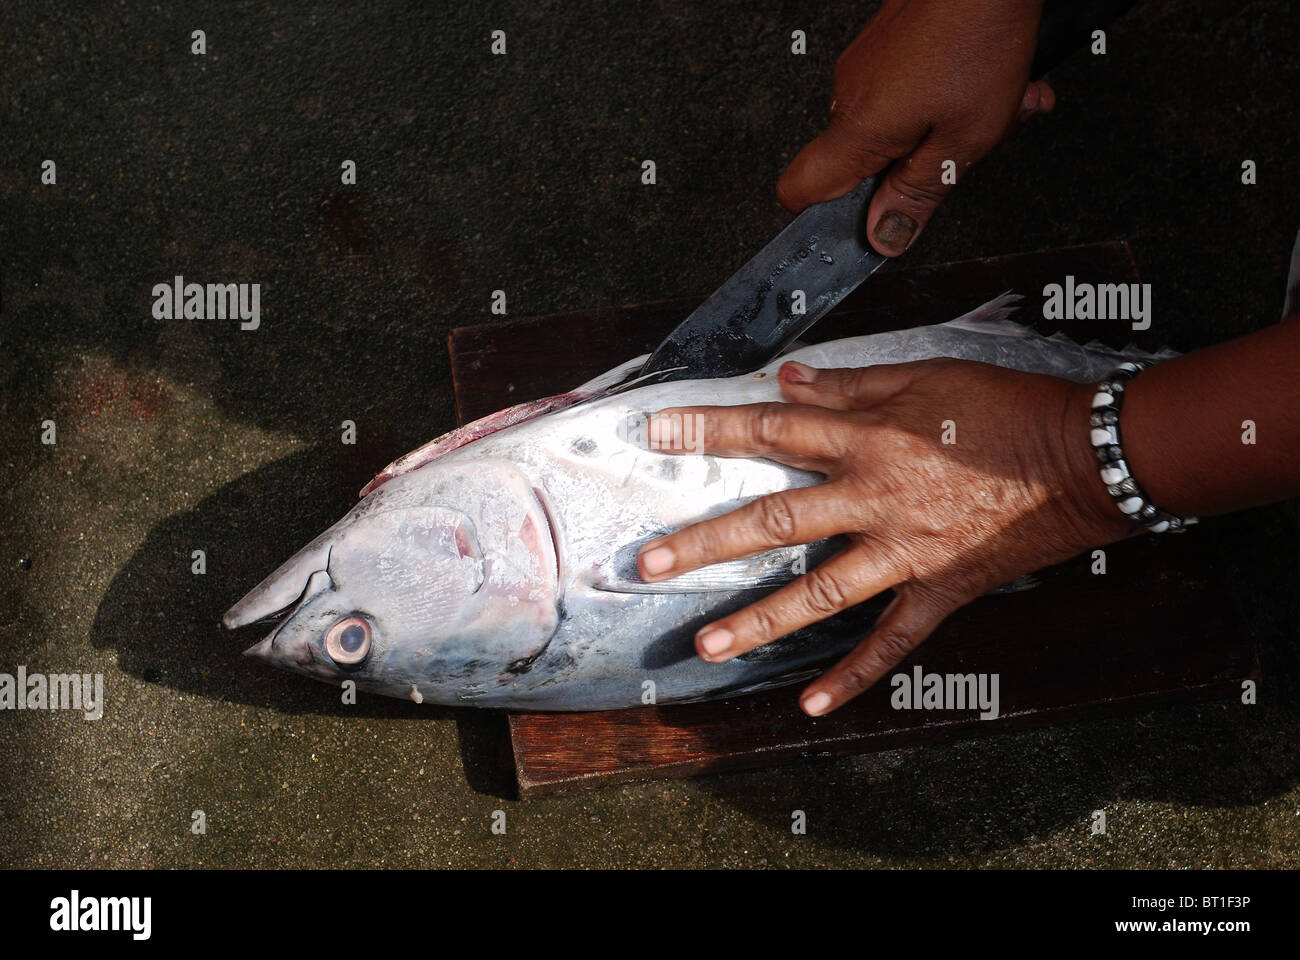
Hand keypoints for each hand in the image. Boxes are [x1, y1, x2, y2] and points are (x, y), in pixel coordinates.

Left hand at [637, 359, 1132, 714]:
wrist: (1089, 455)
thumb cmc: (1008, 407)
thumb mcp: (928, 376)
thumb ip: (852, 386)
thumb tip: (788, 381)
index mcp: (868, 439)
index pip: (772, 431)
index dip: (710, 428)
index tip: (656, 433)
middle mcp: (875, 497)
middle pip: (776, 520)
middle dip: (708, 540)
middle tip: (648, 562)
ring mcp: (905, 552)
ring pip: (820, 592)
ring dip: (761, 620)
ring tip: (707, 647)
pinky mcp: (940, 588)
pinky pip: (892, 640)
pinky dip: (856, 674)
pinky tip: (814, 705)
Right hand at [778, 0, 1053, 255]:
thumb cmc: (978, 37)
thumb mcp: (962, 141)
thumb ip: (918, 194)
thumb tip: (886, 236)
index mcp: (858, 130)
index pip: (799, 190)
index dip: (823, 216)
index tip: (861, 221)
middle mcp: (848, 97)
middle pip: (859, 161)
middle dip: (914, 166)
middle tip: (960, 155)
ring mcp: (862, 66)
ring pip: (892, 123)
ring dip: (941, 126)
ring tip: (989, 110)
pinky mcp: (883, 43)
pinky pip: (905, 88)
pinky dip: (944, 94)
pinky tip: (984, 82)